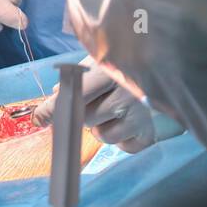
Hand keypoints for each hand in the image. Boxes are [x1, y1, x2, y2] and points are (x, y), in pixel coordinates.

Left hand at [32, 62, 155, 152]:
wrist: (167, 66)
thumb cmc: (128, 63)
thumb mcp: (102, 60)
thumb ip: (77, 76)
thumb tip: (54, 94)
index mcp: (112, 71)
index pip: (76, 93)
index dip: (53, 107)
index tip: (39, 117)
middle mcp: (127, 93)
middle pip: (86, 117)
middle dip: (83, 112)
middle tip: (95, 101)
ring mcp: (140, 115)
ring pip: (103, 135)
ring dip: (102, 127)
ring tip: (113, 111)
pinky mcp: (150, 132)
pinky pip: (124, 146)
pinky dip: (122, 139)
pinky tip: (127, 122)